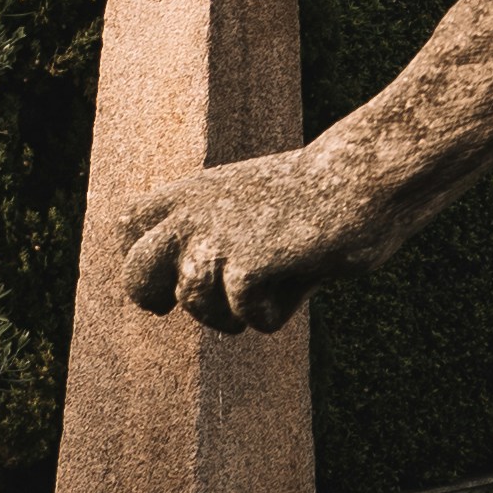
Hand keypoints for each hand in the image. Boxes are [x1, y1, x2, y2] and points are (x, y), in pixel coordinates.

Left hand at [122, 154, 363, 331]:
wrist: (364, 175)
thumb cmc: (320, 193)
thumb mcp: (252, 205)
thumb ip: (218, 235)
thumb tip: (194, 288)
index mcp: (192, 191)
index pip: (129, 225)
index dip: (142, 258)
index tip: (166, 278)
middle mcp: (194, 213)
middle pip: (136, 274)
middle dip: (154, 297)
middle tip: (171, 308)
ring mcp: (218, 239)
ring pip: (195, 304)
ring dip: (228, 314)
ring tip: (264, 294)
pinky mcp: (248, 264)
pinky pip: (247, 316)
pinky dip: (275, 313)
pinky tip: (303, 281)